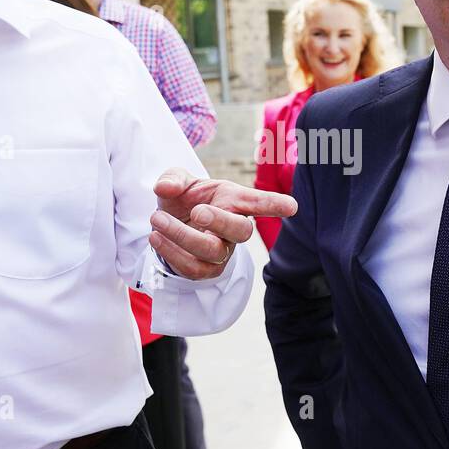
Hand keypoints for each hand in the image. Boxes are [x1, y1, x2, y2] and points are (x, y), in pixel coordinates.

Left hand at [150, 168, 296, 279]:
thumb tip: (166, 187)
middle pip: (241, 231)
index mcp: (233, 200)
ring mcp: (222, 252)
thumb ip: (173, 178)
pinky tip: (157, 237)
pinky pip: (192, 268)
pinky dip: (171, 252)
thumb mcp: (177, 181)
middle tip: (197, 211)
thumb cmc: (183, 199)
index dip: (274, 204)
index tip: (291, 206)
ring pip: (211, 251)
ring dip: (181, 236)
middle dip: (220, 222)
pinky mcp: (206, 270)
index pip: (258, 202)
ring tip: (157, 219)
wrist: (168, 223)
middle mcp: (233, 228)